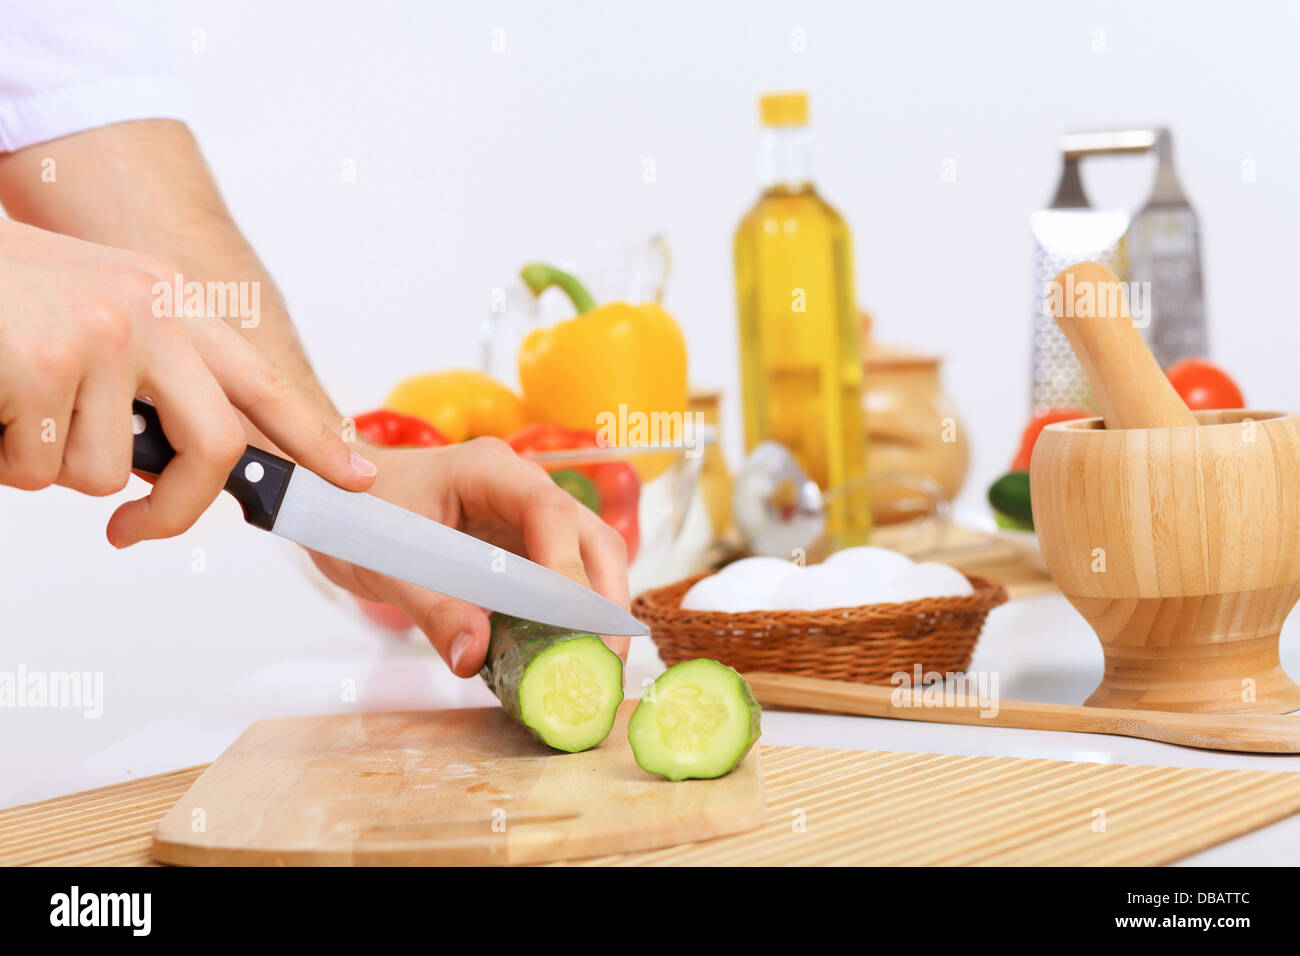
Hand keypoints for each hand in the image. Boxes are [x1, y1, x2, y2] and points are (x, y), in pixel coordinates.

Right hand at [0, 220, 377, 543]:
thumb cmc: (5, 293)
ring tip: (12, 404)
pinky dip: (1, 457)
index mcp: (170, 305)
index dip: (312, 438)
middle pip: (213, 449)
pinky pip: (34, 470)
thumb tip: (176, 468)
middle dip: (174, 510)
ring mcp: (101, 338)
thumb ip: (150, 380)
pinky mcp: (44, 366)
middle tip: (131, 530)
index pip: (262, 382)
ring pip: (102, 473)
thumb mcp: (98, 316)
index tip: (353, 477)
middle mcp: (150, 316)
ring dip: (45, 461)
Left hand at [307, 439, 631, 676]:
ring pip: (590, 556)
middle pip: (590, 535)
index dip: (569, 569)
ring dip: (598, 611)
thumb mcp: (385, 565)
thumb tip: (473, 656)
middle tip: (605, 660)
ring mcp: (529, 517)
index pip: (549, 511)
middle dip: (605, 599)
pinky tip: (569, 656)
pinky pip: (565, 578)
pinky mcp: (526, 547)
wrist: (341, 499)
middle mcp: (521, 487)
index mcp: (487, 470)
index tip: (575, 624)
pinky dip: (573, 618)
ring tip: (596, 667)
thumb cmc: (360, 514)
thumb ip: (431, 608)